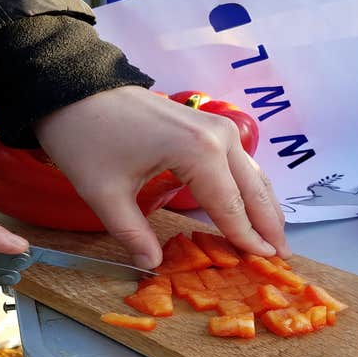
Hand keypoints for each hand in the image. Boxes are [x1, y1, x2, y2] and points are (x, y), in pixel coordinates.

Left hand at [35, 86, 288, 268]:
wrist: (74, 89)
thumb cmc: (86, 138)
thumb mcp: (104, 194)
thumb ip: (132, 235)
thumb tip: (151, 266)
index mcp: (199, 153)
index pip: (231, 208)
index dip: (247, 240)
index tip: (266, 266)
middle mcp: (219, 137)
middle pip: (253, 190)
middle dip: (269, 226)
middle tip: (283, 258)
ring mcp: (217, 127)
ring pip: (252, 175)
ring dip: (265, 207)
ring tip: (275, 239)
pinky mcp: (209, 125)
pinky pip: (239, 163)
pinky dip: (250, 188)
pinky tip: (251, 209)